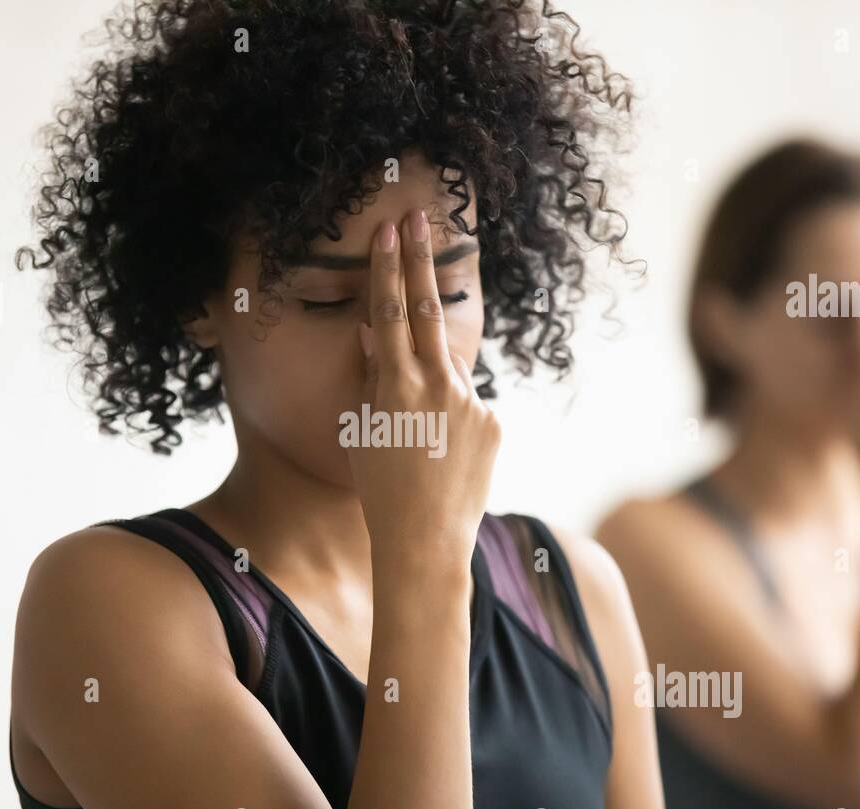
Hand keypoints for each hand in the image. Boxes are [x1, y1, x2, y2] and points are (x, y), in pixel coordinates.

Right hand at [343, 209, 500, 564]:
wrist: (426, 541)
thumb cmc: (382, 490)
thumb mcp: (364, 430)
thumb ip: (372, 375)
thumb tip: (374, 331)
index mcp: (397, 386)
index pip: (390, 311)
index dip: (389, 267)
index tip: (391, 229)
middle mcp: (438, 385)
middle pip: (427, 309)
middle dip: (422, 260)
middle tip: (421, 216)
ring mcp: (472, 402)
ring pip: (447, 374)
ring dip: (431, 390)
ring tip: (421, 446)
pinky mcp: (495, 422)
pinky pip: (469, 406)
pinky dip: (454, 421)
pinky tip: (444, 461)